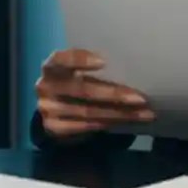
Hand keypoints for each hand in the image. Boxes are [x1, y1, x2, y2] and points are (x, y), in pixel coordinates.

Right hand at [35, 48, 154, 138]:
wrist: (55, 111)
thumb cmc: (74, 83)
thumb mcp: (76, 72)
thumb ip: (92, 69)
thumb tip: (132, 67)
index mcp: (51, 67)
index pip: (60, 59)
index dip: (80, 59)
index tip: (104, 62)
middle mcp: (44, 86)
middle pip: (81, 89)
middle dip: (113, 93)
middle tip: (140, 98)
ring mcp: (47, 109)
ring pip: (87, 112)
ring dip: (118, 113)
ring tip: (143, 113)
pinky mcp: (53, 128)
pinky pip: (85, 127)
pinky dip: (107, 123)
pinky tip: (125, 121)